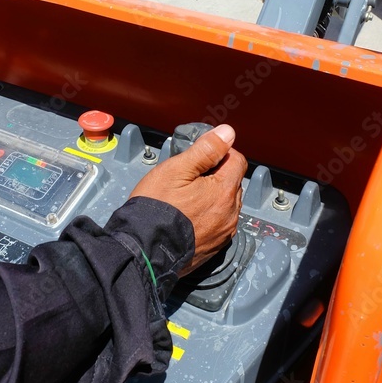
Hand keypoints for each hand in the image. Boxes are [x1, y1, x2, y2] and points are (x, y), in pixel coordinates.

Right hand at [130, 124, 246, 275]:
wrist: (143, 249)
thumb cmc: (157, 208)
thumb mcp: (177, 169)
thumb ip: (205, 150)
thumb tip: (227, 133)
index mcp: (225, 192)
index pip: (237, 160)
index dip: (220, 153)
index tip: (201, 157)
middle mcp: (230, 214)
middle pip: (232, 183)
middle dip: (215, 175)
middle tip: (188, 178)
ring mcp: (223, 233)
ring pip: (226, 204)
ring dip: (212, 197)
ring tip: (185, 198)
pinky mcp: (214, 248)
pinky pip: (218, 224)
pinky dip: (207, 217)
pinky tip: (187, 216)